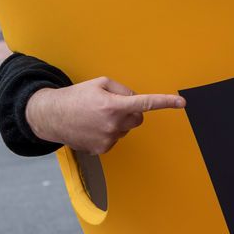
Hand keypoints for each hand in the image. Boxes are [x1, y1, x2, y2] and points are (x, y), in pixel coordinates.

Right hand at [26, 77, 184, 154]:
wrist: (52, 116)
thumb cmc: (77, 96)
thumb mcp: (100, 83)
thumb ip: (123, 90)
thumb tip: (136, 101)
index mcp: (113, 105)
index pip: (145, 103)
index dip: (165, 102)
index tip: (181, 103)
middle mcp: (112, 124)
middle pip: (138, 118)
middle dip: (131, 111)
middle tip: (113, 106)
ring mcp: (107, 139)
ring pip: (127, 129)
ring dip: (119, 122)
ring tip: (97, 116)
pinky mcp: (102, 149)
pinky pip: (116, 138)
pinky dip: (110, 132)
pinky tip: (93, 127)